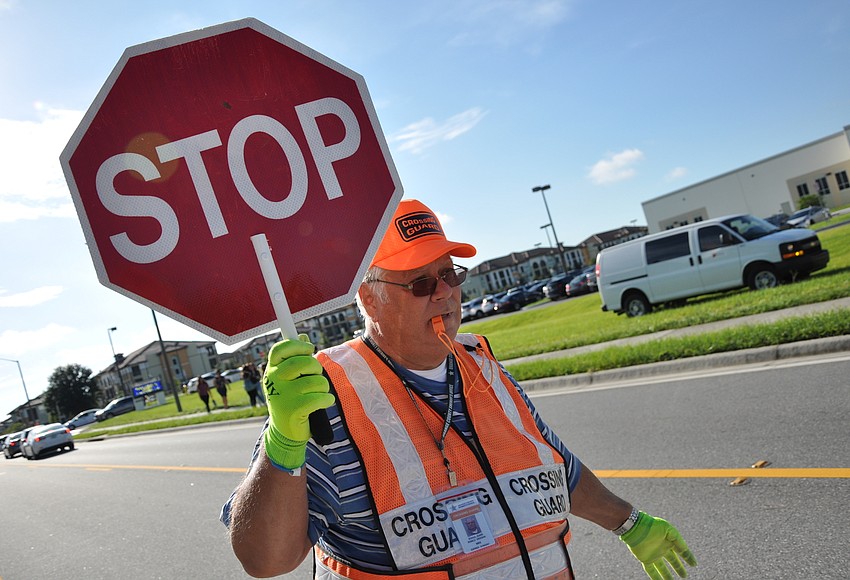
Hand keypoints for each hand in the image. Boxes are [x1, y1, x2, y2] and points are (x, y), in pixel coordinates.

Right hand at [262, 336, 334, 469]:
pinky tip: (324, 402)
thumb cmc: (289, 399)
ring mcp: (283, 395)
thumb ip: (294, 357)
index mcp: (271, 370)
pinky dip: (326, 399)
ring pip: (315, 380)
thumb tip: (302, 336)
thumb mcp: (287, 378)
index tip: (309, 348)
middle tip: (316, 375)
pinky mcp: (294, 410)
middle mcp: (274, 380)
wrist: (284, 431)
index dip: (297, 345)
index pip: (280, 349)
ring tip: (319, 393)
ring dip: (323, 386)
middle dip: (316, 367)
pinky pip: (320, 397)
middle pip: (302, 362)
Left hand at [621, 511, 696, 578]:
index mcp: (668, 540)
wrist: (635, 526)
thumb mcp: (669, 531)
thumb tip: (685, 551)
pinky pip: (651, 571)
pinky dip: (655, 577)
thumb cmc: (652, 526)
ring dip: (667, 575)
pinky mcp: (645, 559)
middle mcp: (662, 548)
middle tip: (684, 576)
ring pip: (662, 568)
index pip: (681, 550)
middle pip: (672, 560)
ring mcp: (654, 554)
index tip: (694, 564)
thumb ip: (678, 541)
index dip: (688, 557)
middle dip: (678, 567)